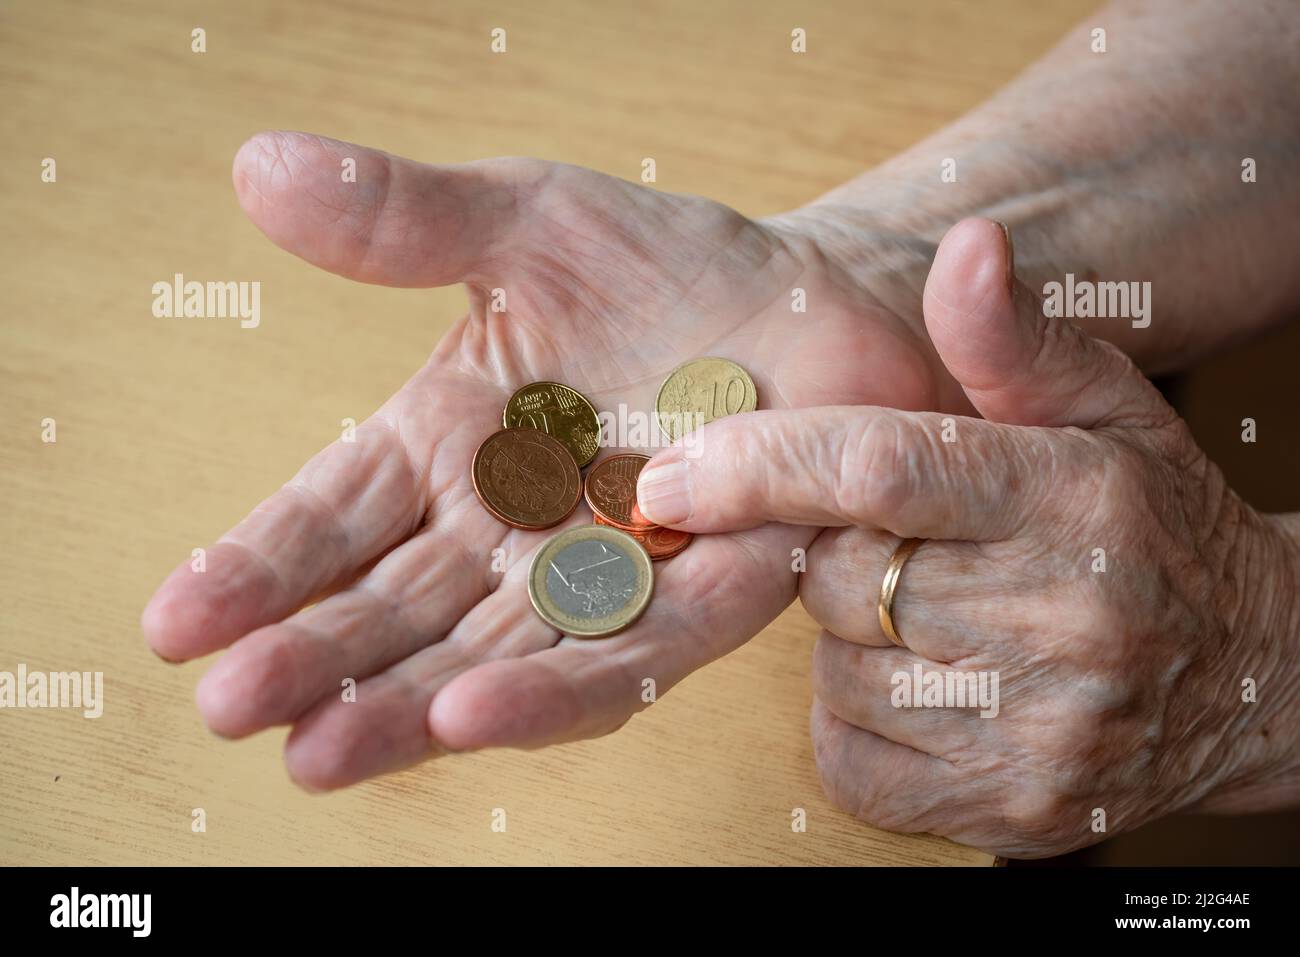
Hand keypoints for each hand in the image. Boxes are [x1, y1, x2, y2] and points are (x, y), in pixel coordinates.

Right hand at [142, 131, 956, 789]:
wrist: (811, 303)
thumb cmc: (671, 264)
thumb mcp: (531, 220)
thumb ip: (409, 217)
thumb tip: (257, 166)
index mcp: (452, 446)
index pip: (335, 515)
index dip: (257, 568)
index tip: (171, 624)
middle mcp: (512, 528)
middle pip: (397, 606)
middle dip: (315, 658)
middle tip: (233, 707)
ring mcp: (604, 571)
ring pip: (489, 655)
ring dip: (406, 703)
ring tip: (318, 750)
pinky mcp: (703, 596)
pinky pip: (624, 655)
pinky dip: (551, 687)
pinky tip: (473, 717)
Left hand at [635, 218, 1299, 856]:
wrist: (1244, 677)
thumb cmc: (1150, 525)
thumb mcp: (1104, 412)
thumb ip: (1012, 340)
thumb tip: (965, 245)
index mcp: (1072, 497)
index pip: (880, 468)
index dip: (758, 466)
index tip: (669, 473)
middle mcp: (1062, 621)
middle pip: (838, 579)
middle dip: (835, 556)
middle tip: (900, 544)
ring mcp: (1039, 732)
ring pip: (839, 674)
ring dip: (854, 641)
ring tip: (943, 619)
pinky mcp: (1011, 813)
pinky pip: (853, 758)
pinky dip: (861, 721)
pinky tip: (932, 687)